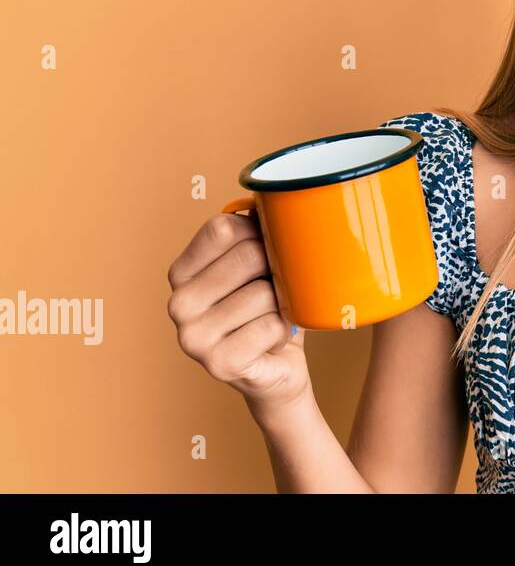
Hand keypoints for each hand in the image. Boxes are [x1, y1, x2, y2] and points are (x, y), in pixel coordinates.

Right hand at [167, 209, 311, 412]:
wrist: (279, 368)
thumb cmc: (272, 307)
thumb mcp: (262, 261)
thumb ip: (258, 229)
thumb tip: (274, 197)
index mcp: (182, 271)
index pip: (224, 226)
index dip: (261, 234)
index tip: (271, 250)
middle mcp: (177, 302)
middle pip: (248, 255)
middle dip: (279, 268)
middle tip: (281, 288)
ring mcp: (192, 337)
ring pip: (265, 292)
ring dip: (285, 303)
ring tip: (275, 316)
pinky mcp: (217, 364)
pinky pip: (271, 325)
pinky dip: (285, 330)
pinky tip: (273, 340)